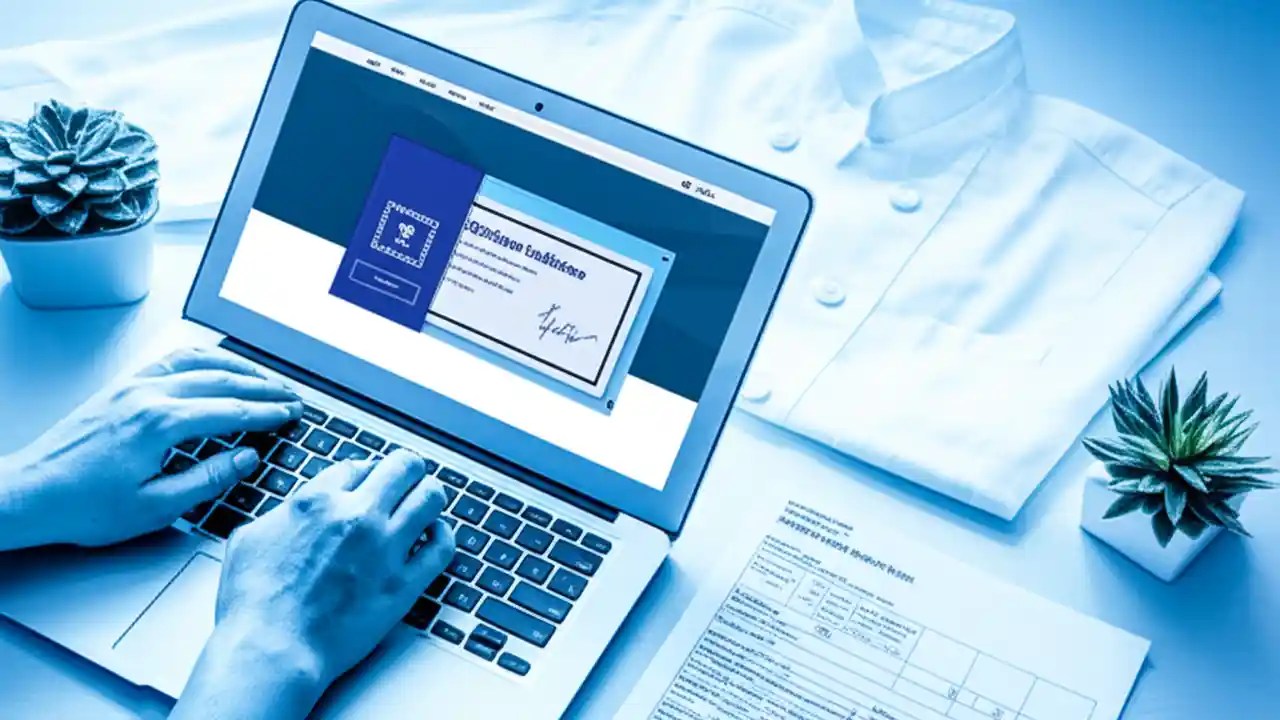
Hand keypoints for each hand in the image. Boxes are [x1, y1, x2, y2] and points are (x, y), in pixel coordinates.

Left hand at [0, 347, 300, 549]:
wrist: (30, 494)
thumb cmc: (82, 506)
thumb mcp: (155, 506)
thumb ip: (207, 478)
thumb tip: (245, 458)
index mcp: (161, 424)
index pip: (232, 411)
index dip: (268, 413)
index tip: (292, 414)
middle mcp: (148, 396)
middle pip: (222, 381)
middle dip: (263, 388)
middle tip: (290, 397)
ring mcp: (133, 387)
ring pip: (199, 363)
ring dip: (238, 368)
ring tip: (265, 379)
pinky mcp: (121, 388)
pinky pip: (172, 361)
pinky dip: (203, 359)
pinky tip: (216, 366)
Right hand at [172, 452, 454, 719]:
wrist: (273, 649)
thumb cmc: (254, 604)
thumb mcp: (249, 539)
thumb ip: (280, 515)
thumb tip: (293, 511)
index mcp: (318, 501)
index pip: (360, 465)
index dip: (367, 472)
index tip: (369, 481)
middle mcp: (358, 516)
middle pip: (403, 467)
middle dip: (406, 470)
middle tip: (406, 479)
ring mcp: (386, 549)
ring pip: (430, 497)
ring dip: (429, 495)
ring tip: (426, 502)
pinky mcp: (404, 584)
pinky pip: (442, 547)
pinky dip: (443, 535)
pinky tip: (435, 536)